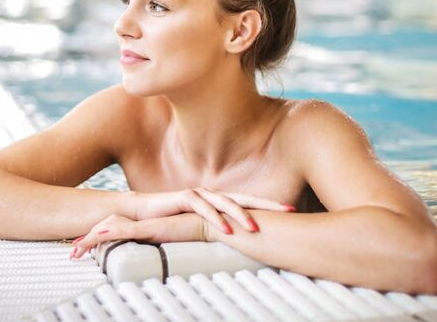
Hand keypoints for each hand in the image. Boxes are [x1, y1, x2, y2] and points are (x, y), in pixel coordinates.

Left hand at [69, 212, 208, 259]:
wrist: (210, 224)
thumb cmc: (198, 234)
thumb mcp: (177, 245)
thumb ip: (167, 250)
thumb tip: (162, 264)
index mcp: (147, 228)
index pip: (117, 230)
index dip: (100, 238)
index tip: (86, 249)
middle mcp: (142, 224)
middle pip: (107, 227)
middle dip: (88, 240)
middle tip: (73, 252)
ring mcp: (143, 225)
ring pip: (108, 229)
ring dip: (89, 240)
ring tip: (75, 251)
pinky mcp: (147, 228)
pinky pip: (120, 231)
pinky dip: (103, 236)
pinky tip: (91, 240)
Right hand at [132, 187, 294, 236]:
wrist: (143, 213)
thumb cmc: (174, 220)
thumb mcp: (200, 226)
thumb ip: (219, 229)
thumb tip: (243, 242)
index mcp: (220, 200)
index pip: (250, 201)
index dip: (270, 205)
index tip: (293, 209)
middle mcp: (213, 195)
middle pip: (245, 198)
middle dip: (267, 204)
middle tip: (288, 210)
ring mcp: (199, 194)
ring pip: (225, 202)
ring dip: (241, 215)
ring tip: (255, 228)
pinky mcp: (183, 198)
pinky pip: (202, 208)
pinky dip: (215, 218)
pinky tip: (225, 229)